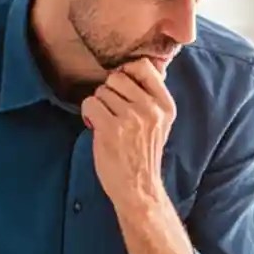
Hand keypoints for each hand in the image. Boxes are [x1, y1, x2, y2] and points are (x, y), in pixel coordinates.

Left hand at [81, 59, 175, 210]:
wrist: (138, 188)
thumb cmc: (144, 154)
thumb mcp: (159, 122)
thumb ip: (152, 95)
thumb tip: (142, 65)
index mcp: (165, 105)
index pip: (143, 66)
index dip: (127, 73)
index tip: (123, 90)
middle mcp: (151, 108)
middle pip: (117, 77)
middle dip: (110, 92)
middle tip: (114, 113)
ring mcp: (131, 117)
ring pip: (101, 91)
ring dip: (99, 106)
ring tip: (108, 124)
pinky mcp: (111, 128)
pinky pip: (90, 103)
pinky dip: (88, 114)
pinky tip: (96, 127)